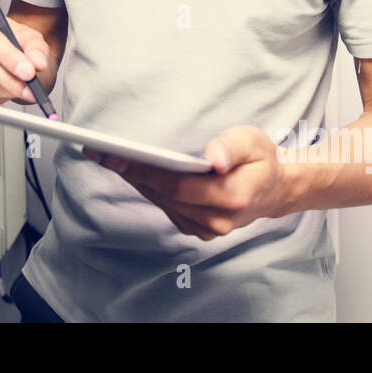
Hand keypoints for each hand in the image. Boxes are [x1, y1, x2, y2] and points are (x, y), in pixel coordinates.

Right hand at [0, 7, 50, 105]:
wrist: (11, 56)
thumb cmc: (17, 42)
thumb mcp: (32, 39)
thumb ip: (36, 49)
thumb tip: (38, 62)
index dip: (9, 57)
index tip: (27, 72)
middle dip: (9, 79)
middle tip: (29, 88)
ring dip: (4, 90)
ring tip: (20, 89)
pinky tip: (3, 90)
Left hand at [85, 125, 293, 240]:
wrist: (273, 190)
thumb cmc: (260, 160)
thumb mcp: (253, 142)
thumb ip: (232, 148)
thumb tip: (214, 158)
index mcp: (232, 198)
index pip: (177, 186)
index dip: (144, 172)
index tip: (115, 156)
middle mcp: (216, 221)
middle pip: (163, 195)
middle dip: (130, 172)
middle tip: (98, 151)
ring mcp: (206, 230)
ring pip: (161, 202)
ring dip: (134, 181)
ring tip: (106, 158)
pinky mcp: (196, 229)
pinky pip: (166, 207)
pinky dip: (147, 188)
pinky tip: (130, 171)